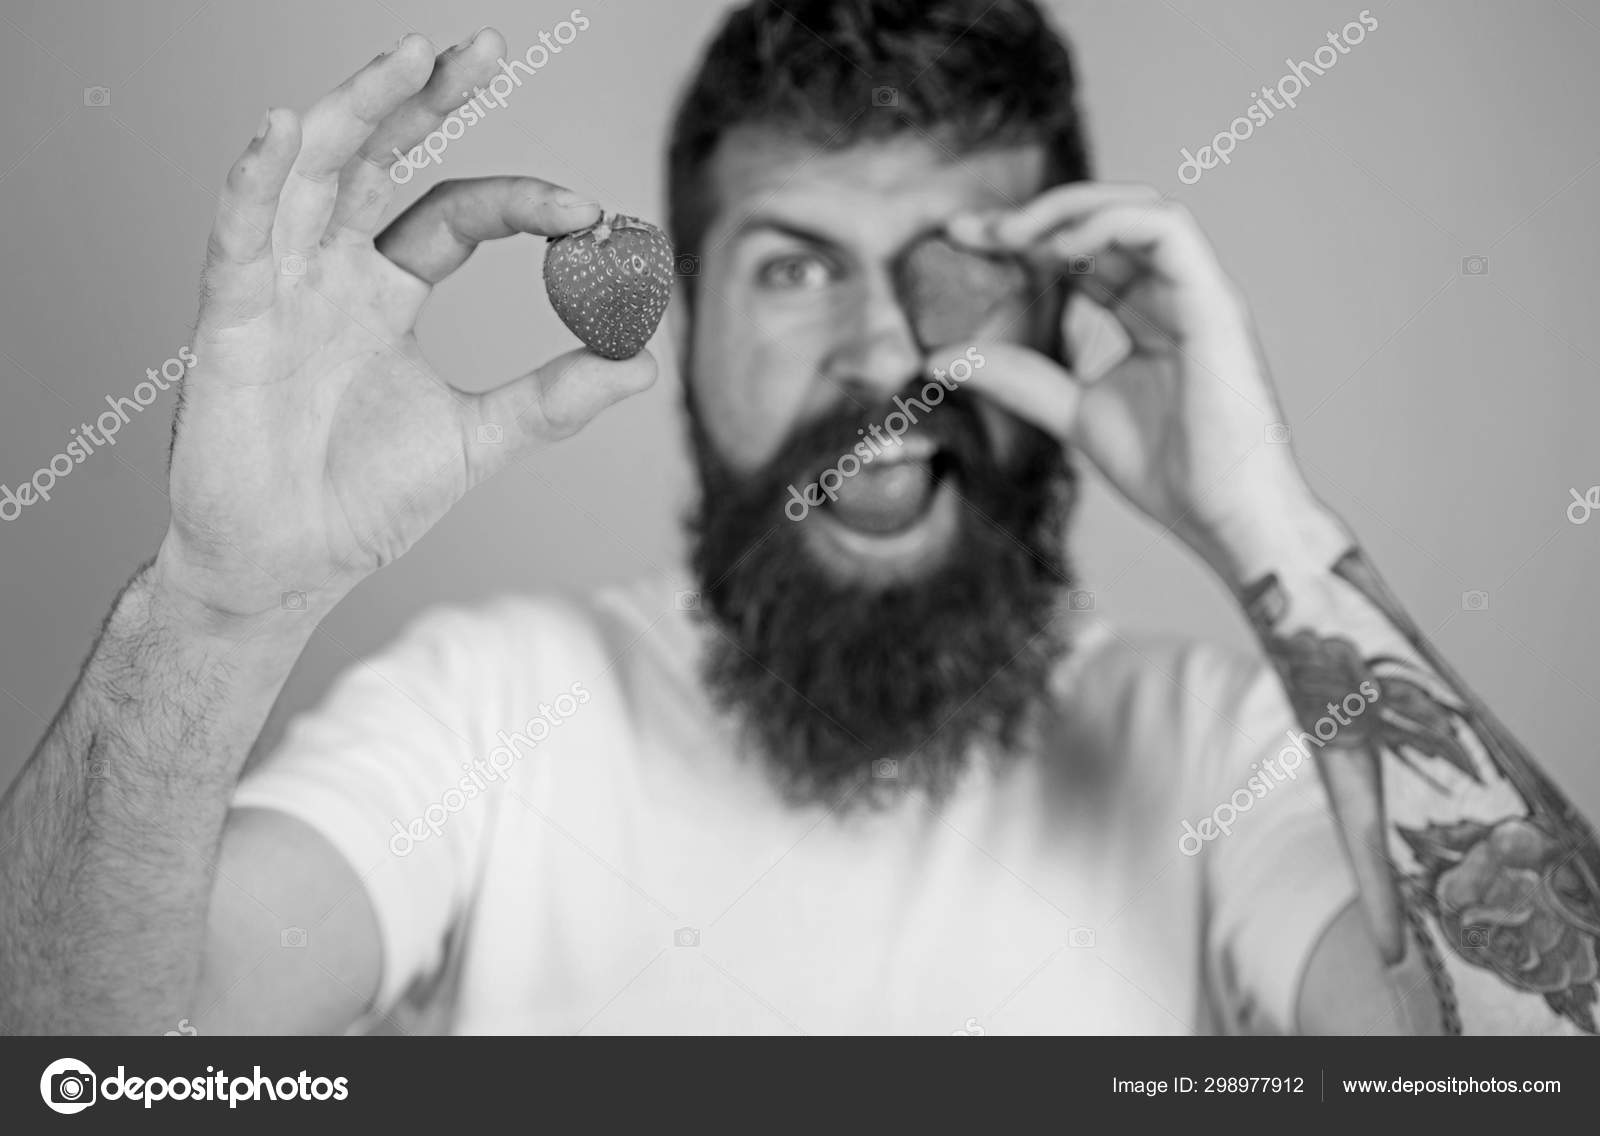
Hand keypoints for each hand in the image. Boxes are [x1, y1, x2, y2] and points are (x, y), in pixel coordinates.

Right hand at [155, 30, 656, 627]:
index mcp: (387, 292)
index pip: (457, 214)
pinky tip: (284, 128)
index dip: (522, 204)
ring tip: (408, 56)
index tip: (590, 213)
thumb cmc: (364, 502)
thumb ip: (554, 399)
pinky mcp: (230, 316)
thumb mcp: (478, 440)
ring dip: (355, 109)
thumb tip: (643, 363)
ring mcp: (279, 285)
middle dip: (423, 99)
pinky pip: (239, 232)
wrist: (289, 566)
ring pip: (311, 171)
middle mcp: (331, 271)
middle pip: (375, 157)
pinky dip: (256, 179)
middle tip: (482, 48)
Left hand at [947, 183, 1344, 580]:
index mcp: (1148, 314)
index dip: (1025, 239)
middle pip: (1106, 219)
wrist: (1226, 519)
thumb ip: (1017, 379)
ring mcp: (1198, 294)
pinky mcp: (1214, 304)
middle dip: (1035, 216)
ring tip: (1011, 236)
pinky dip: (1110, 226)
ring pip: (1139, 208)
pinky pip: (1167, 231)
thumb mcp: (1073, 413)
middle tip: (972, 232)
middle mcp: (1176, 294)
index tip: (963, 242)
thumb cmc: (1172, 474)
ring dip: (1069, 210)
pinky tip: (1060, 251)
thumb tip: (940, 359)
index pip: (1084, 254)